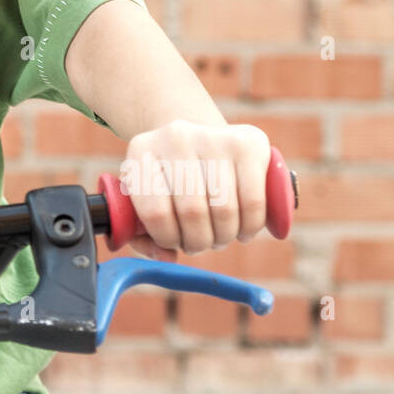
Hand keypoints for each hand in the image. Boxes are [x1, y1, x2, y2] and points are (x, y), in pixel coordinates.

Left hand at [118, 119, 270, 260]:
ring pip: (224, 210)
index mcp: (141, 151)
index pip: (154, 212)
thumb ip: (143, 235)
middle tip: (200, 244)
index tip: (173, 243)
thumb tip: (168, 258)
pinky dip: (250, 227)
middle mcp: (175, 136)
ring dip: (224, 237)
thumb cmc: (169, 179)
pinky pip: (253, 201)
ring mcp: (213, 136)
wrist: (200, 139)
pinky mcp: (248, 143)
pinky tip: (244, 231)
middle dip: (198, 241)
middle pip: (192, 212)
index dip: (166, 239)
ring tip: (219, 237)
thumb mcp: (145, 199)